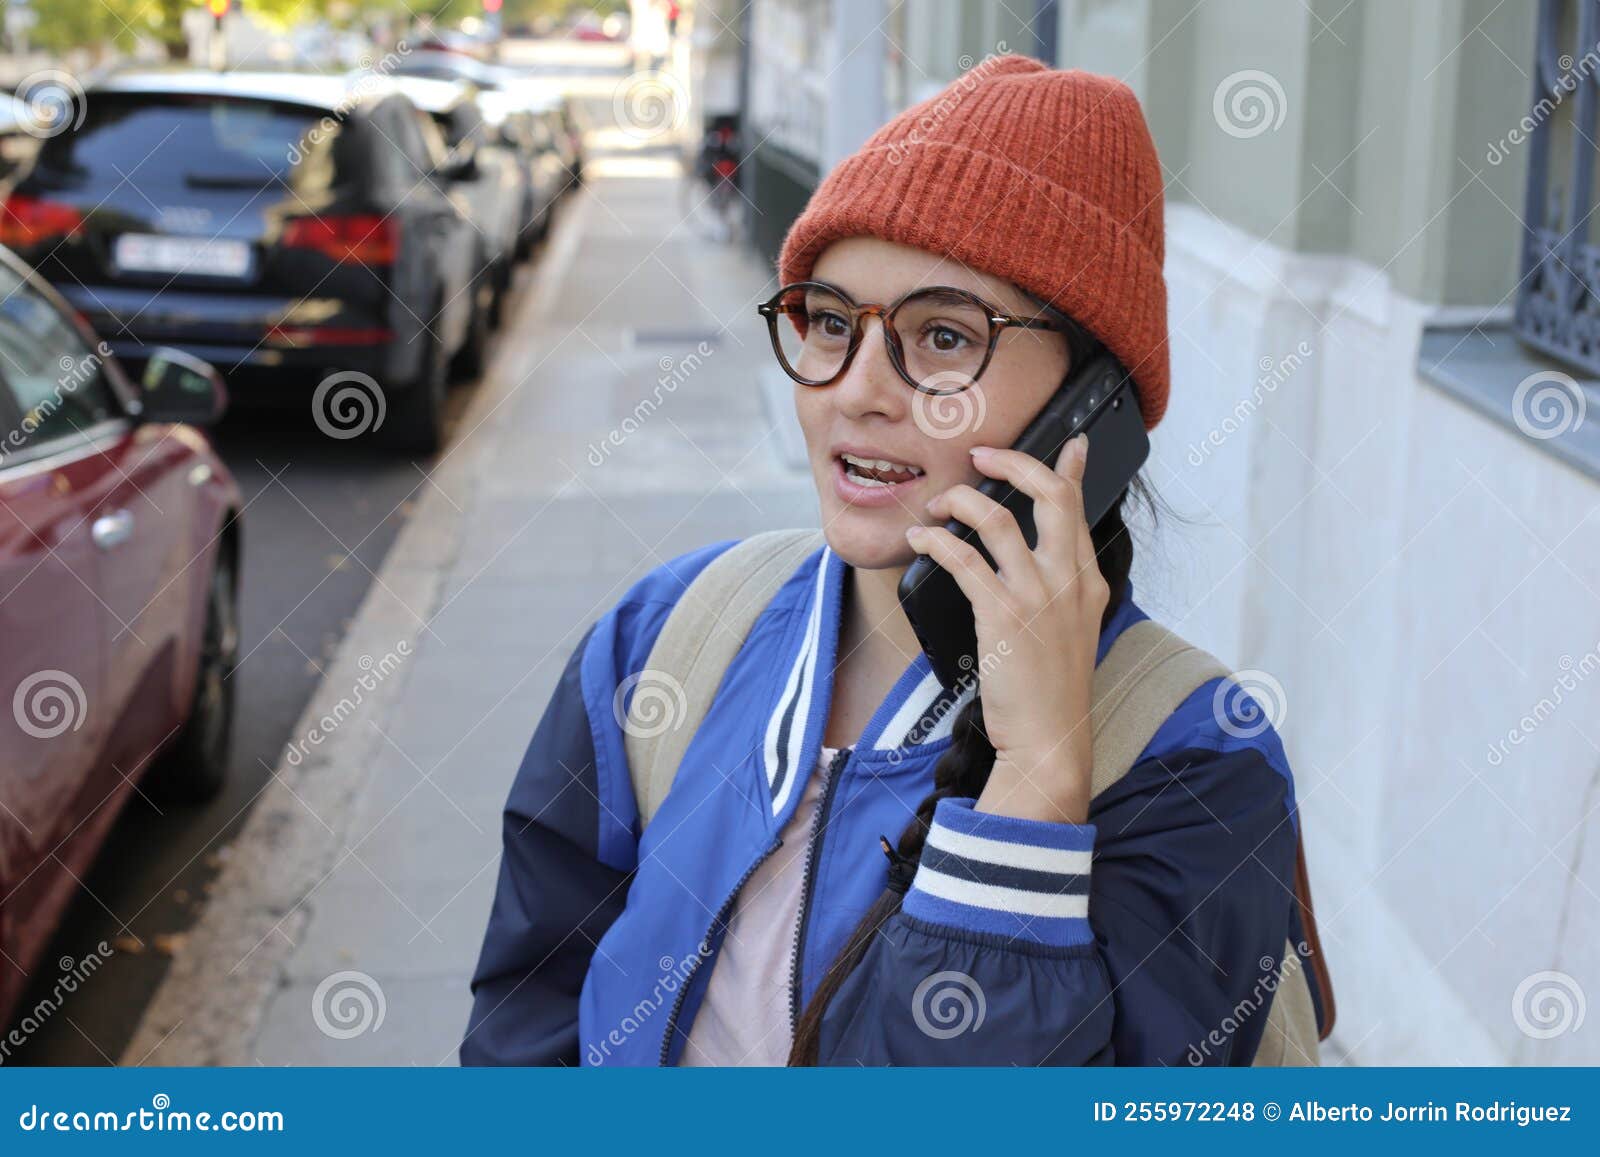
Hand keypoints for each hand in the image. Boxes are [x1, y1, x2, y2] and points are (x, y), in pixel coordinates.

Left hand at [906, 434, 1108, 824]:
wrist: (1050, 740)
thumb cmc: (1053, 692)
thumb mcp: (1073, 631)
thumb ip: (1064, 591)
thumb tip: (1042, 563)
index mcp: (1088, 581)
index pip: (1079, 507)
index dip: (1068, 467)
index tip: (1065, 443)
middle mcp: (1067, 580)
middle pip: (1048, 494)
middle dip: (1012, 463)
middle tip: (981, 457)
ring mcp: (1037, 595)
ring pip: (997, 519)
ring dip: (958, 501)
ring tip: (935, 505)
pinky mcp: (1002, 614)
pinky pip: (962, 558)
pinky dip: (935, 541)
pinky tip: (920, 541)